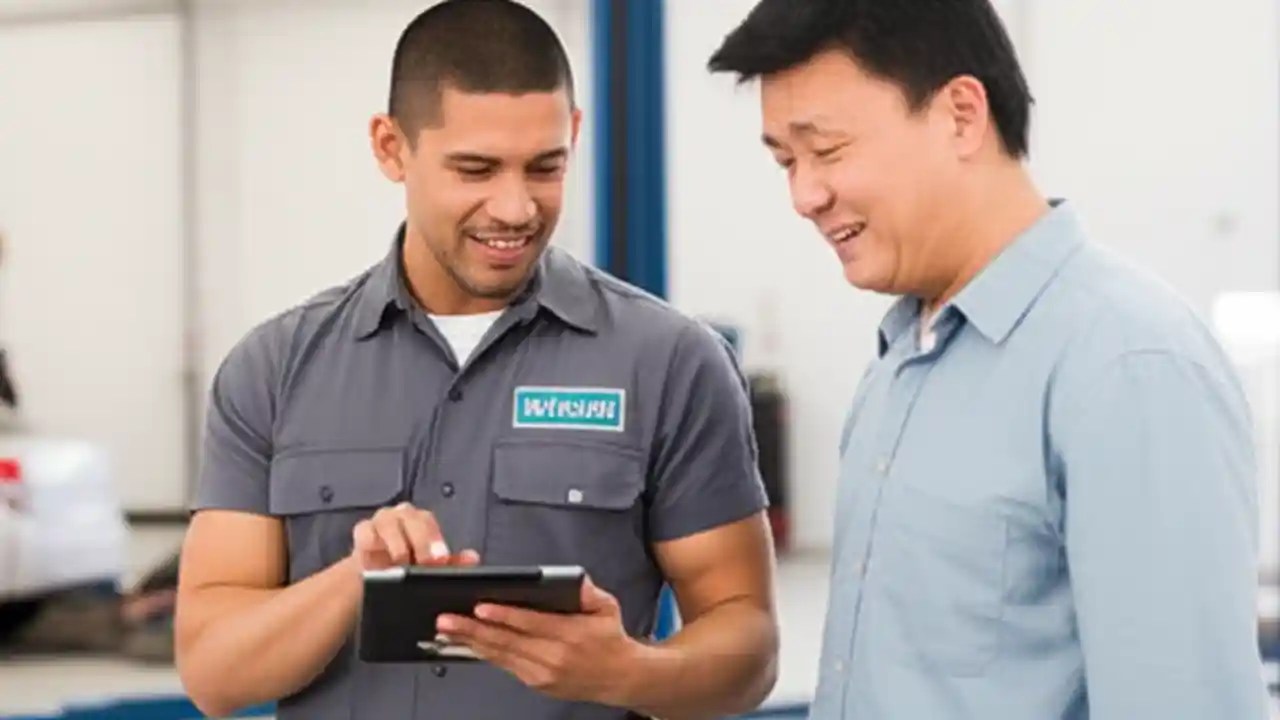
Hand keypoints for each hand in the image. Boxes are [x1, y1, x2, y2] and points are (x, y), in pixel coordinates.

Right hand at [350, 502, 479, 570]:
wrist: (374, 574)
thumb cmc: (407, 566)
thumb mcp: (430, 567)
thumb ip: (453, 563)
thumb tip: (472, 558)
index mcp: (421, 521)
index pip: (429, 523)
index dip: (434, 540)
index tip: (441, 558)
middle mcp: (402, 516)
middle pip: (411, 519)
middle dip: (421, 541)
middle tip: (426, 563)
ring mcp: (381, 521)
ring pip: (388, 522)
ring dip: (397, 543)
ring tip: (402, 562)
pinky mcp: (362, 531)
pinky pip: (365, 531)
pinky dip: (371, 544)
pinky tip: (378, 560)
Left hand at [436, 576, 641, 705]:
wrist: (619, 677)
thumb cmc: (609, 639)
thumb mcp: (607, 608)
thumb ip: (588, 592)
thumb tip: (572, 579)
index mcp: (571, 635)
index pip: (531, 623)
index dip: (504, 615)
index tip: (480, 607)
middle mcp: (554, 657)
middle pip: (507, 641)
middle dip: (473, 629)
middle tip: (447, 619)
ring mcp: (542, 673)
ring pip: (500, 655)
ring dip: (471, 642)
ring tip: (447, 630)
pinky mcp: (536, 682)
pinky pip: (504, 665)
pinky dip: (484, 653)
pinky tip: (467, 643)